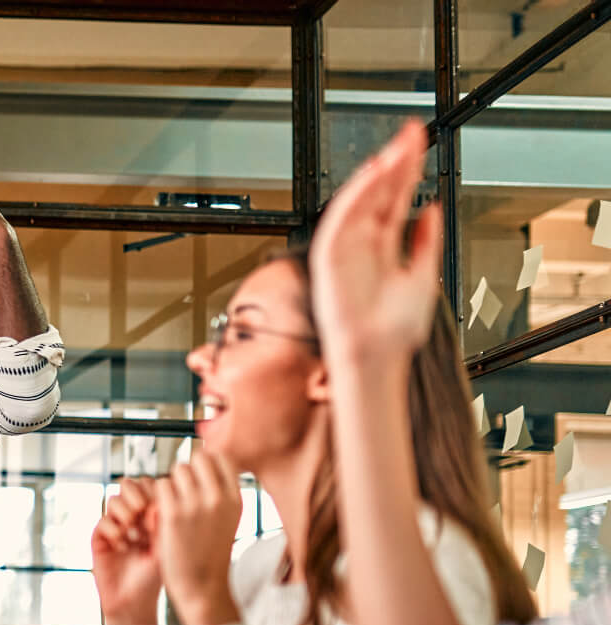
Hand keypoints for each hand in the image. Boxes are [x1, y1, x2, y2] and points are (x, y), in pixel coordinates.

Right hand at [91, 477, 163, 624]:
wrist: (134, 600)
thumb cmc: (154, 576)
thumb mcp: (165, 546)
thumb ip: (163, 521)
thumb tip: (157, 501)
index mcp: (151, 514)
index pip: (149, 486)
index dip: (152, 491)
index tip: (158, 509)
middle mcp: (132, 516)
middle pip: (128, 485)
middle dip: (135, 495)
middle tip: (141, 511)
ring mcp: (115, 525)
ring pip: (114, 500)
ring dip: (125, 513)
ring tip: (133, 533)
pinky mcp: (100, 537)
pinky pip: (103, 521)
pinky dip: (114, 531)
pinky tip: (123, 546)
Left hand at [154, 453, 243, 624]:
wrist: (202, 587)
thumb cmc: (210, 554)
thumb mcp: (228, 518)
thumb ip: (221, 491)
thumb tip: (209, 456)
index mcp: (235, 498)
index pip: (222, 457)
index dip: (207, 462)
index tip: (198, 477)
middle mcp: (218, 497)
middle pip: (197, 458)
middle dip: (187, 471)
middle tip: (182, 493)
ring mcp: (196, 504)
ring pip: (177, 470)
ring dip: (171, 484)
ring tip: (172, 506)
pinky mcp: (173, 513)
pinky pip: (160, 485)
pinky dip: (157, 497)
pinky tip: (161, 514)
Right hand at [309, 119, 440, 385]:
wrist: (377, 354)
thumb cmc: (395, 328)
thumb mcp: (424, 275)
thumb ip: (427, 241)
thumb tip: (433, 208)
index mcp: (385, 246)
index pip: (396, 198)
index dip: (407, 170)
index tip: (418, 142)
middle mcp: (364, 243)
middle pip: (380, 193)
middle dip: (395, 162)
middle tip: (410, 132)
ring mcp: (346, 249)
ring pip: (360, 201)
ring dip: (376, 174)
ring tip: (394, 149)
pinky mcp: (329, 258)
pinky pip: (338, 220)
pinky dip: (352, 198)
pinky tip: (370, 177)